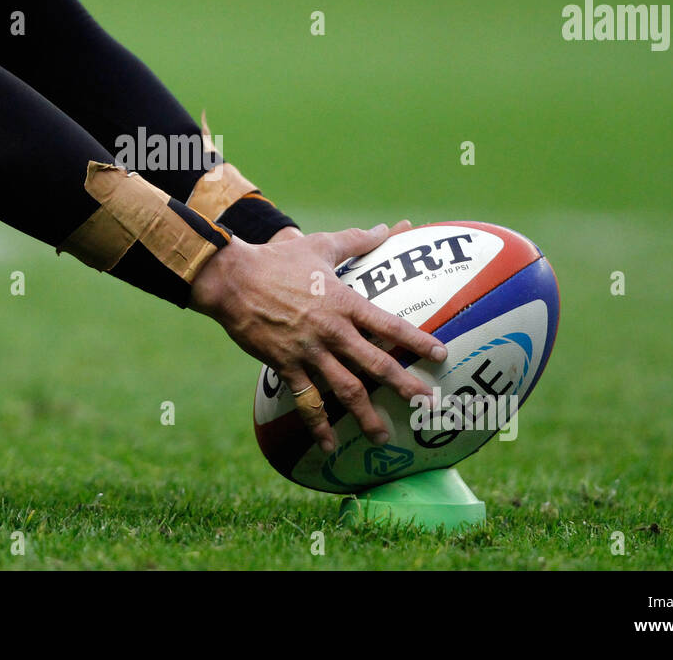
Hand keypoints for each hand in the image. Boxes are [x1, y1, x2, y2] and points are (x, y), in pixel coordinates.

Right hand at [190, 222, 446, 453]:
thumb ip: (359, 240)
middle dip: (405, 387)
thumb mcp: (322, 245)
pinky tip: (328, 446)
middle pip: (376, 364)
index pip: (389, 325)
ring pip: (345, 389)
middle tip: (427, 404)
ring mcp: (308, 352)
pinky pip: (306, 400)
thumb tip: (394, 227)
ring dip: (366, 415)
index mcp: (344, 302)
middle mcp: (331, 331)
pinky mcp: (285, 366)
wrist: (233, 279)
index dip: (416, 341)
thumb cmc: (278, 260)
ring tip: (383, 437)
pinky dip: (318, 424)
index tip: (439, 355)